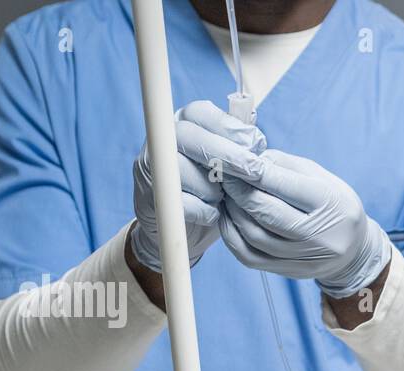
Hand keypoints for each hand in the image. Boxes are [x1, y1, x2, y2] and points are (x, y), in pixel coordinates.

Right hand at [129, 100, 265, 272]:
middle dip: (228, 154)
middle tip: (255, 172)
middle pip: (190, 136)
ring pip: (184, 170)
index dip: (229, 126)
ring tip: (222, 198)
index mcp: (183, 123)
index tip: (255, 145)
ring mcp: (151, 166)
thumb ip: (239, 147)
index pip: (200, 111)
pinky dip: (204, 211)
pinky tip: (211, 213)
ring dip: (213, 189)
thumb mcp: (228, 163)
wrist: (185, 225)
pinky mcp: (149, 196)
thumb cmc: (212, 187)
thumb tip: (255, 139)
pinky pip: (182, 203)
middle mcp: (162, 139)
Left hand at [217, 148, 391, 298]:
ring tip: (227, 194)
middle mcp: (319, 235)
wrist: (353, 250)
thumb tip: (247, 159)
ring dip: (233, 211)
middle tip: (223, 175)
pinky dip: (231, 235)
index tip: (230, 158)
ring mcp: (303, 258)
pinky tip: (228, 218)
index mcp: (330, 203)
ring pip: (253, 235)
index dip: (251, 169)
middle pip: (266, 212)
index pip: (283, 184)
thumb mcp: (322, 178)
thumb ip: (286, 166)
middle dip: (238, 190)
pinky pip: (249, 256)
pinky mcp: (288, 272)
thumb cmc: (335, 205)